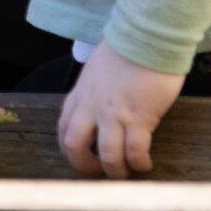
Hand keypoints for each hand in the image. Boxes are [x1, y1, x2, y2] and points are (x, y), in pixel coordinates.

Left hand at [57, 44, 184, 178]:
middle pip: (74, 146)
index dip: (71, 152)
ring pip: (107, 155)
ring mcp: (114, 112)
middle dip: (85, 167)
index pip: (63, 130)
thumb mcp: (96, 72)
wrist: (146, 37)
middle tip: (101, 172)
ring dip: (116, 170)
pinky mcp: (139, 116)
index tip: (84, 160)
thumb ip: (92, 93)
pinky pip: (135, 150)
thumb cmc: (125, 51)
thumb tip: (96, 111)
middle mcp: (92, 107)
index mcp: (80, 96)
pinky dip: (139, 162)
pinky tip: (145, 163)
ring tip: (127, 172)